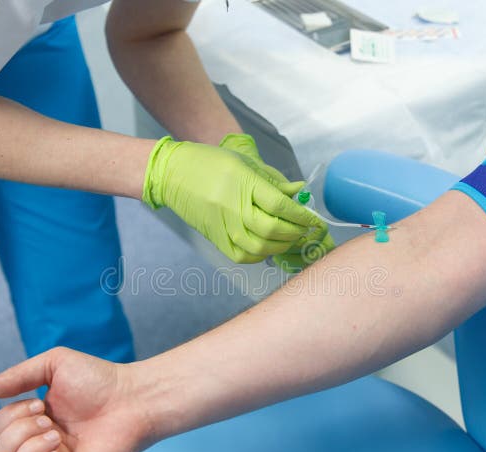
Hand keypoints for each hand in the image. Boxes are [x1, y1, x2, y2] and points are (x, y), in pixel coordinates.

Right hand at [0, 348, 151, 451]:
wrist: (133, 398)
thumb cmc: (99, 379)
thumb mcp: (52, 366)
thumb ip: (16, 377)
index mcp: (35, 421)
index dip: (10, 417)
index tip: (41, 403)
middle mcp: (41, 446)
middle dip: (19, 432)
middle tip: (50, 418)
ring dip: (28, 451)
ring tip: (57, 435)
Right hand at [220, 134, 334, 270]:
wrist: (173, 173)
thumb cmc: (211, 163)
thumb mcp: (245, 163)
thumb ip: (273, 181)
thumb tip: (299, 191)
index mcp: (242, 182)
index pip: (279, 205)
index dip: (300, 215)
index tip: (312, 218)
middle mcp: (232, 206)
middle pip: (272, 229)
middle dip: (294, 231)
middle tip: (303, 228)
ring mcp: (222, 225)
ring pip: (260, 246)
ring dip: (281, 245)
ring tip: (289, 237)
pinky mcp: (215, 238)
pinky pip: (242, 256)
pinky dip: (260, 254)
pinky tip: (268, 246)